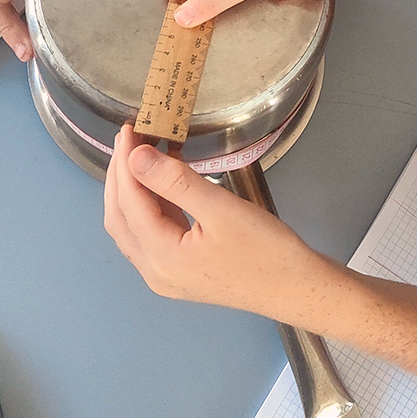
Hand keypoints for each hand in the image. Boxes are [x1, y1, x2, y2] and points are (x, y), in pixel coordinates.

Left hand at [103, 126, 337, 321]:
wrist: (297, 289)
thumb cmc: (266, 250)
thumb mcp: (221, 209)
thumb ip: (175, 182)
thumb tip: (136, 156)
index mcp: (161, 257)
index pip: (129, 202)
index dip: (125, 162)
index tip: (129, 128)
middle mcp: (154, 272)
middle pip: (120, 218)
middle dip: (120, 176)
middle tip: (128, 137)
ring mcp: (166, 277)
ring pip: (133, 228)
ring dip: (132, 191)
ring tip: (140, 154)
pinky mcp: (181, 274)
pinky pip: (152, 235)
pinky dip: (151, 206)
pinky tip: (162, 183)